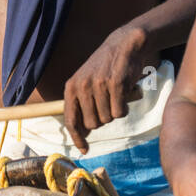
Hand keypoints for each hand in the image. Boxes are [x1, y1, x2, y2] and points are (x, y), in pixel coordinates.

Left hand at [63, 25, 148, 153]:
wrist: (122, 45)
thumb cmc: (104, 68)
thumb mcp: (86, 84)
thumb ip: (83, 106)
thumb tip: (83, 134)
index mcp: (70, 88)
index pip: (71, 120)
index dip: (77, 137)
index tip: (84, 150)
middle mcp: (81, 87)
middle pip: (93, 124)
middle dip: (103, 120)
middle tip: (109, 105)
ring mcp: (98, 86)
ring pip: (108, 119)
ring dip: (115, 111)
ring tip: (116, 96)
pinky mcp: (115, 85)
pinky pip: (120, 112)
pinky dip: (125, 107)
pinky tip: (124, 94)